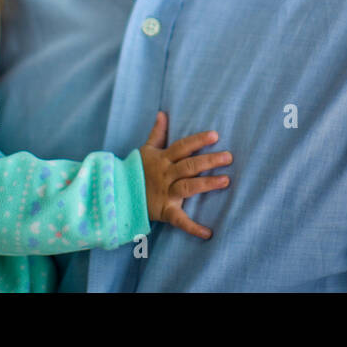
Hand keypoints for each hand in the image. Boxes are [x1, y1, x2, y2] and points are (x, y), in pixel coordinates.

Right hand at [138, 111, 231, 239]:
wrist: (117, 193)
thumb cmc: (136, 170)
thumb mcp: (146, 150)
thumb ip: (157, 133)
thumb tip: (162, 113)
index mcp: (163, 159)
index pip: (183, 147)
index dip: (198, 140)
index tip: (215, 135)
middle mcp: (166, 174)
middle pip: (189, 166)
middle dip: (209, 161)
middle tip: (229, 157)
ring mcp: (166, 193)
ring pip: (188, 187)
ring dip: (207, 184)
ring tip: (226, 181)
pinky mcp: (165, 211)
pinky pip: (179, 219)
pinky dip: (193, 227)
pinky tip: (208, 233)